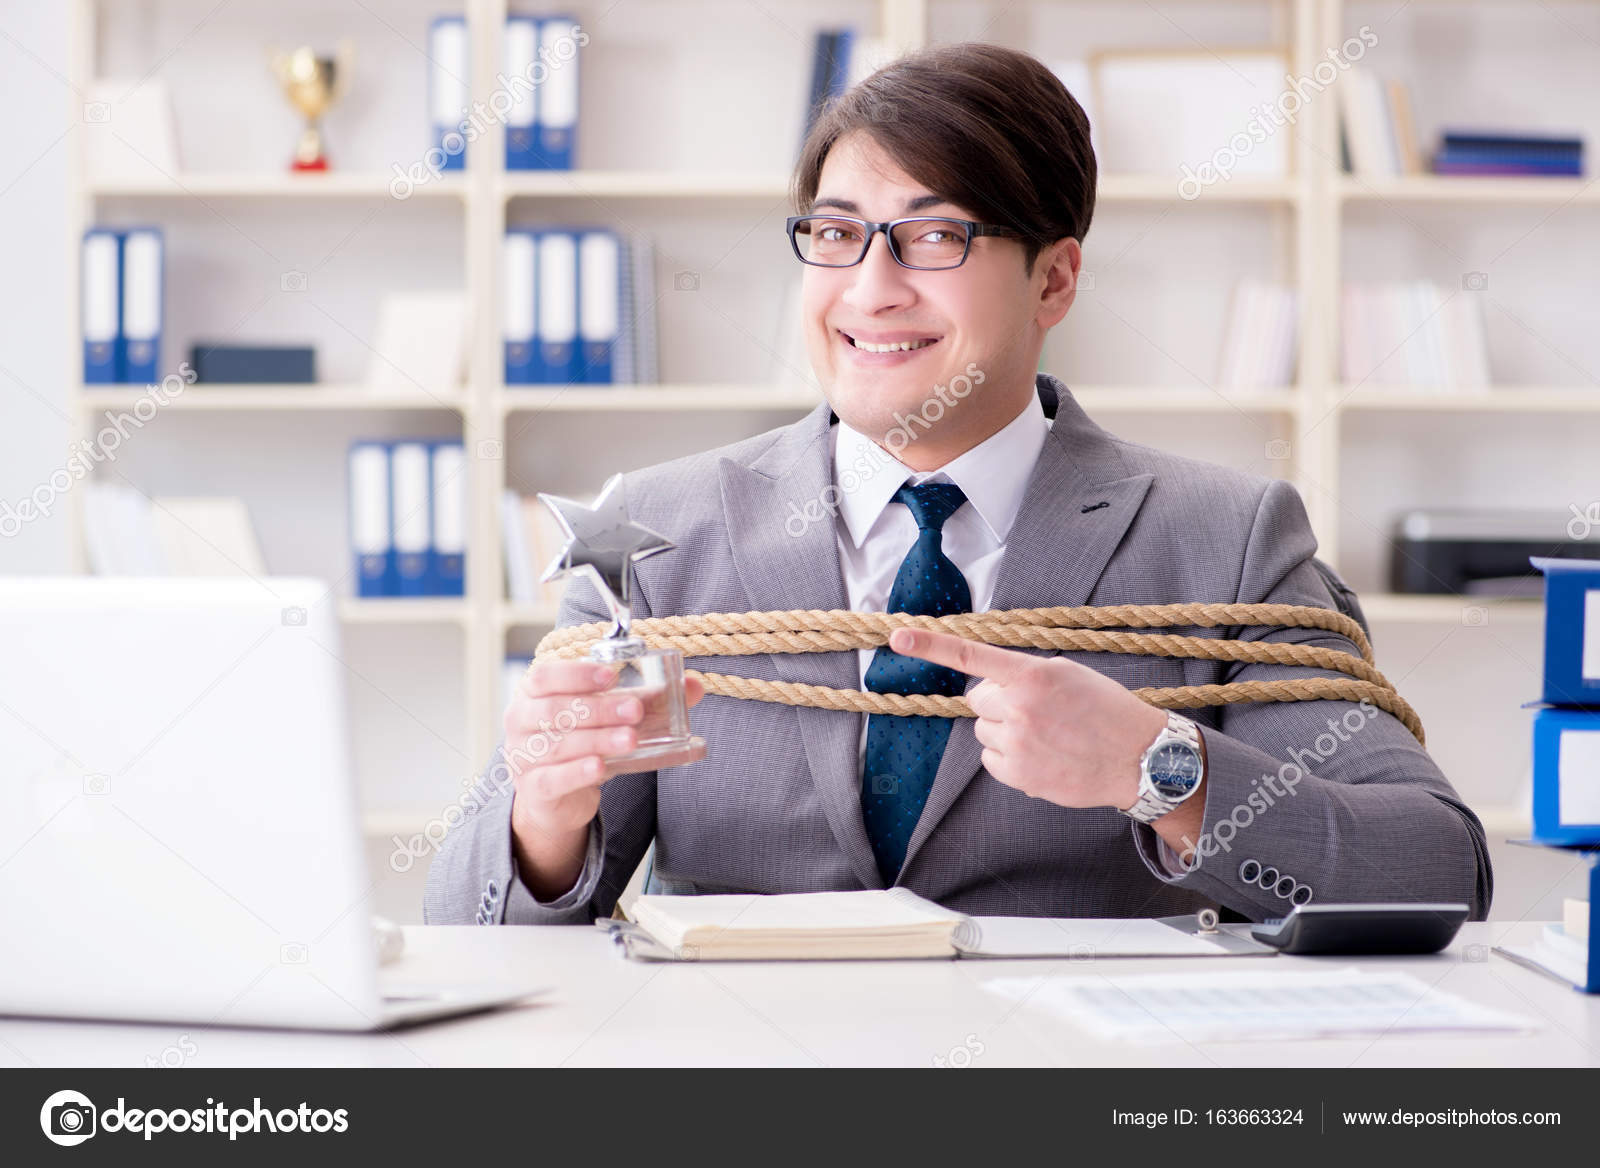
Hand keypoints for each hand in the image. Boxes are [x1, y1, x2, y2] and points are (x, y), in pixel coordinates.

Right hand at [506, 658, 704, 897]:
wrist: (556, 795)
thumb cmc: (581, 742)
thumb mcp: (607, 718)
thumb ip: (647, 700)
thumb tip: (693, 686)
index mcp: (533, 694)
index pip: (545, 676)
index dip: (577, 674)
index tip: (612, 674)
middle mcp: (520, 721)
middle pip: (555, 710)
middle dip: (599, 708)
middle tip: (635, 710)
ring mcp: (523, 756)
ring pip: (559, 744)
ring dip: (598, 739)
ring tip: (631, 739)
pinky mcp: (534, 788)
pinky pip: (554, 778)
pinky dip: (578, 772)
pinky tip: (600, 767)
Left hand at [886, 627, 1168, 811]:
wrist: (1139, 757)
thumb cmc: (1106, 710)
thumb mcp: (1068, 674)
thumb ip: (1025, 673)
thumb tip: (988, 684)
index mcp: (1032, 674)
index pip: (971, 655)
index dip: (930, 644)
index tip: (897, 636)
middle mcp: (1019, 706)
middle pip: (977, 700)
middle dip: (998, 702)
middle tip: (1036, 709)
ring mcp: (1017, 742)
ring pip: (983, 730)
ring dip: (1005, 729)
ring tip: (1046, 734)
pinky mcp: (1018, 773)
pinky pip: (991, 758)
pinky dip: (1009, 756)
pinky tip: (1042, 754)